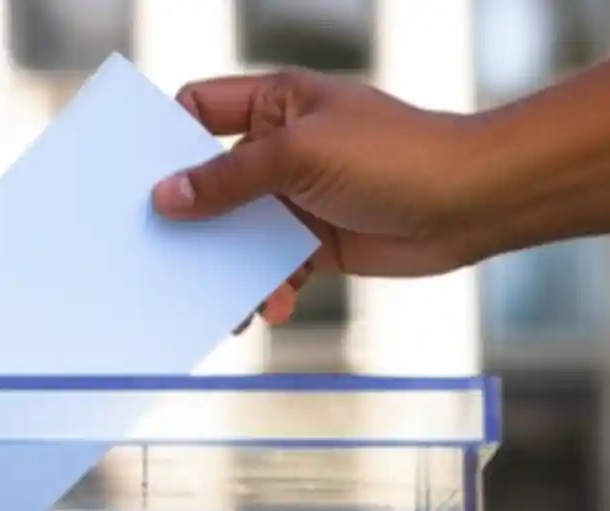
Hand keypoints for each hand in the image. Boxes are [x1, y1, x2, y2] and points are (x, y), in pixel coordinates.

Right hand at [151, 70, 486, 327]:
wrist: (473, 204)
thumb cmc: (396, 156)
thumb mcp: (299, 157)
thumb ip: (228, 180)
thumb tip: (166, 198)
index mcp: (274, 104)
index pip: (199, 109)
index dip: (165, 138)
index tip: (136, 178)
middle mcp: (280, 147)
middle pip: (210, 180)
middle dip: (190, 218)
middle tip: (156, 249)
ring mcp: (297, 197)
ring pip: (238, 233)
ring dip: (228, 266)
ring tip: (218, 300)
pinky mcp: (315, 242)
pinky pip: (271, 268)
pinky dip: (267, 289)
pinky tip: (272, 307)